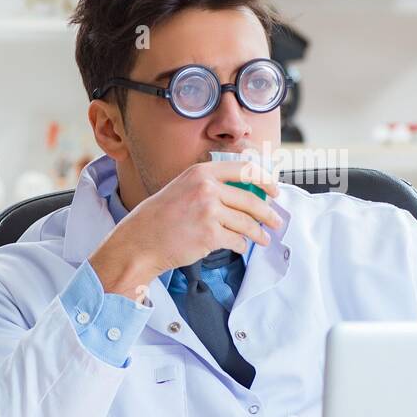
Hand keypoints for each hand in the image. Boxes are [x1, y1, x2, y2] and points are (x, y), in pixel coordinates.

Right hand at [88, 160, 282, 299]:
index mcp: (201, 172)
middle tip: (276, 221)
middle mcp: (206, 189)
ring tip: (263, 239)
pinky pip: (236, 241)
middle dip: (268, 214)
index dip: (265, 180)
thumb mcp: (183, 188)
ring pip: (247, 223)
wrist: (139, 241)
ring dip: (258, 233)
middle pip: (251, 200)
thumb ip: (210, 186)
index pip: (244, 170)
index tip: (274, 191)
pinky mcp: (209, 236)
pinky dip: (241, 246)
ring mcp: (209, 212)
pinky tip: (240, 247)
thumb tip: (243, 194)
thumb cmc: (160, 217)